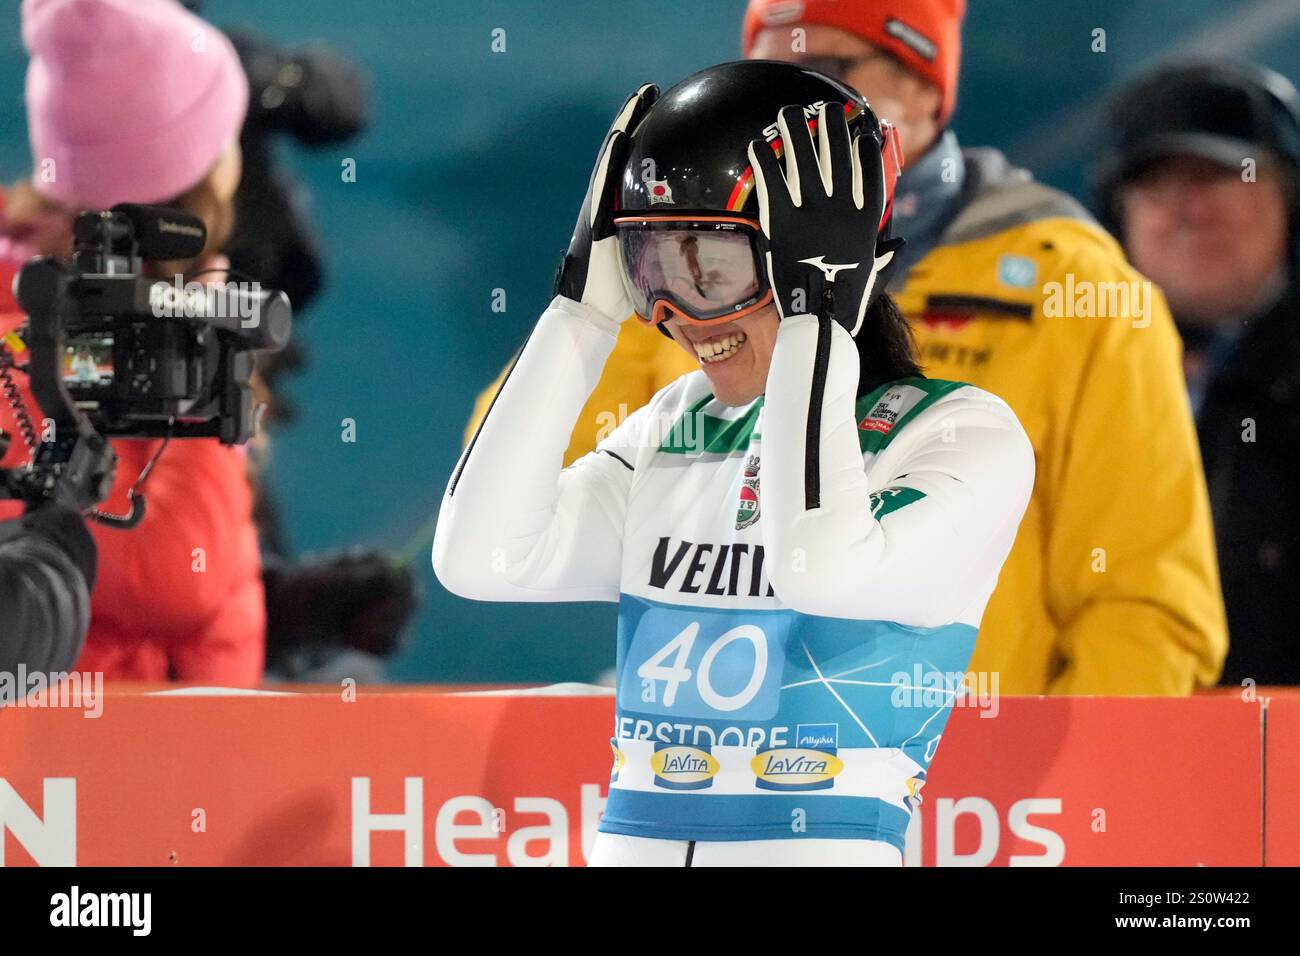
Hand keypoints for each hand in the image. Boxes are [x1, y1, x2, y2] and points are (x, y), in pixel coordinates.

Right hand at [554, 84, 657, 321]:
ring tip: (639, 100)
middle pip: (623, 153)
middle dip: (634, 121)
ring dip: (624, 128)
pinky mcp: (594, 214)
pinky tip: (621, 135)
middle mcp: (609, 202)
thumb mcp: (648, 264)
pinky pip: (604, 180)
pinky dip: (611, 156)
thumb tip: (697, 247)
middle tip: (649, 91)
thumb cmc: (618, 291)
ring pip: (612, 158)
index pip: (635, 167)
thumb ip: (663, 248)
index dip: (646, 139)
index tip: (661, 112)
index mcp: (621, 210)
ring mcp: (599, 205)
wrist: (589, 307)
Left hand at [747, 103, 900, 335]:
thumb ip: (886, 255)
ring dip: (794, 130)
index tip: (864, 131)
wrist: (819, 316)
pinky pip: (771, 180)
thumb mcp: (875, 274)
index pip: (871, 169)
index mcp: (865, 217)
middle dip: (831, 125)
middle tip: (825, 109)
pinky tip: (759, 145)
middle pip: (836, 152)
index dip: (867, 146)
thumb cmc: (847, 301)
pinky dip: (764, 160)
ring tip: (787, 114)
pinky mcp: (781, 220)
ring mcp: (810, 210)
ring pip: (802, 157)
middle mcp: (840, 206)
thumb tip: (899, 244)